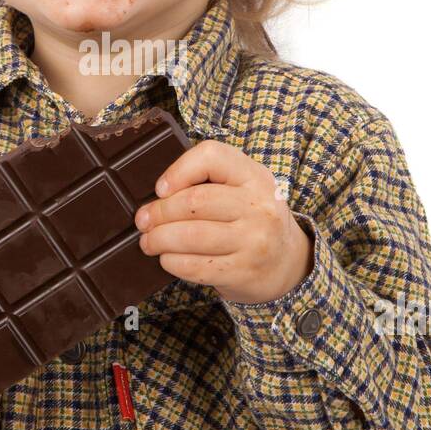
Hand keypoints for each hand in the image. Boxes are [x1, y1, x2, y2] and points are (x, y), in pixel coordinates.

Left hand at [134, 140, 312, 304]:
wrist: (287, 264)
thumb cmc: (252, 220)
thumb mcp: (244, 189)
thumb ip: (210, 182)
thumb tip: (156, 196)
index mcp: (255, 177)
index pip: (212, 157)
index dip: (179, 170)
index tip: (161, 188)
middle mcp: (258, 207)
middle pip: (194, 201)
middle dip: (159, 212)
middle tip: (143, 220)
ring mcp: (254, 241)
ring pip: (191, 235)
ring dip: (159, 239)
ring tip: (149, 242)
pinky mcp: (243, 272)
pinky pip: (196, 266)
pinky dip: (172, 262)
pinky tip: (167, 259)